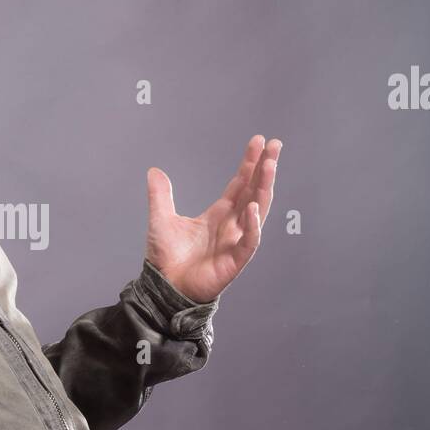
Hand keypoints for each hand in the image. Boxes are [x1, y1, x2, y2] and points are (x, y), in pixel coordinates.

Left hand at [145, 135, 281, 302]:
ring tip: (270, 165)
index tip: (258, 141)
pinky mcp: (234, 261)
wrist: (164, 287)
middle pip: (254, 192)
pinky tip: (252, 207)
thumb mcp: (161, 219)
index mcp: (218, 215)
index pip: (240, 185)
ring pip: (257, 211)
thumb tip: (154, 171)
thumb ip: (160, 195)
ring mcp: (235, 242)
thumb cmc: (166, 258)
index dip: (250, 164)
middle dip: (265, 168)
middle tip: (275, 144)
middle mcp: (232, 225)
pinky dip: (252, 225)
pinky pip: (249, 241)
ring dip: (264, 188)